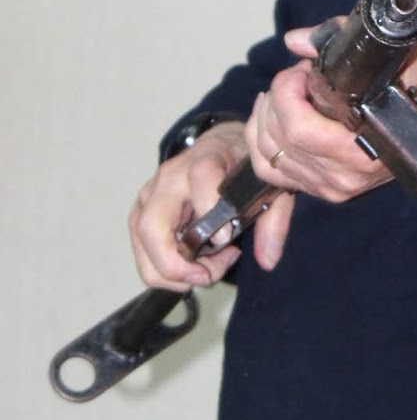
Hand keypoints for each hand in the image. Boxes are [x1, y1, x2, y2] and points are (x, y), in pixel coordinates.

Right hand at [129, 121, 252, 290]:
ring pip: (142, 247)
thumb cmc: (241, 166)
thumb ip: (274, 220)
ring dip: (172, 273)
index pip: (201, 178)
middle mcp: (169, 178)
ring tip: (208, 269)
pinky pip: (142, 253)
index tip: (226, 238)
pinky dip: (165, 270)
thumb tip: (268, 261)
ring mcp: (148, 196)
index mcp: (205, 161)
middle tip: (209, 274)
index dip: (209, 210)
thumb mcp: (266, 184)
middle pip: (152, 228)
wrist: (218, 145)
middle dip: (177, 265)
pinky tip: (195, 263)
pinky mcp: (140, 213)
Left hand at [241, 26, 416, 272]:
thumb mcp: (398, 54)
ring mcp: (334, 187)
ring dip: (265, 118)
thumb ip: (343, 39)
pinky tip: (272, 119)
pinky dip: (261, 144)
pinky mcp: (326, 190)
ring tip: (283, 93)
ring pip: (268, 157)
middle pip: (279, 141)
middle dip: (278, 98)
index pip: (299, 130)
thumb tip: (296, 40)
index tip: (303, 69)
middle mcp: (346, 175)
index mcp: (364, 148)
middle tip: (296, 76)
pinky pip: (273, 173)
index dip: (288, 92)